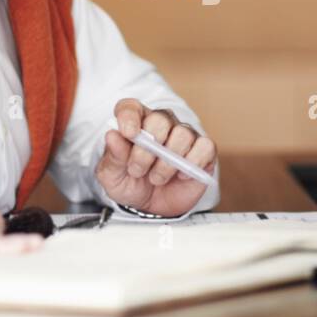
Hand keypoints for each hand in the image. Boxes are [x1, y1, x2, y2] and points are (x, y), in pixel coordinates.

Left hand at [95, 99, 216, 216]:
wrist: (151, 208)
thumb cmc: (131, 185)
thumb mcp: (112, 176)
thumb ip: (113, 156)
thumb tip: (112, 135)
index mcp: (135, 124)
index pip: (131, 107)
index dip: (129, 117)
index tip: (128, 134)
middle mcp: (161, 124)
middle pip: (160, 119)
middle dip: (147, 149)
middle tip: (137, 170)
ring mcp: (183, 135)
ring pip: (182, 134)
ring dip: (167, 163)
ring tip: (156, 178)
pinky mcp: (203, 150)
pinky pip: (205, 146)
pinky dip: (193, 163)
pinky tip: (180, 175)